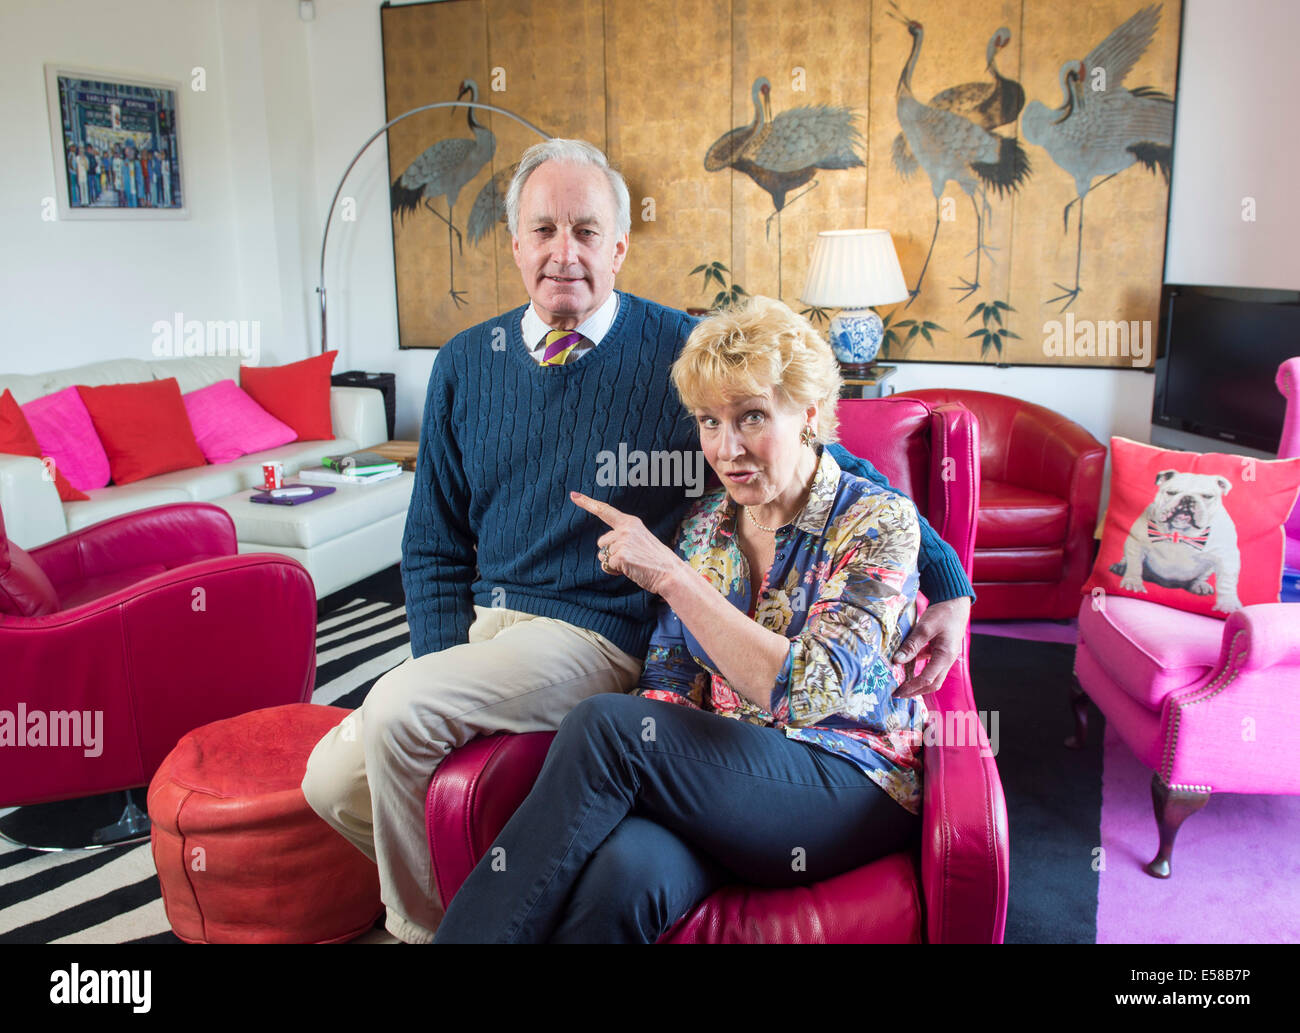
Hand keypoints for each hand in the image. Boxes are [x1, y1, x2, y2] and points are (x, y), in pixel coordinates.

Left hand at [569, 491, 684, 595]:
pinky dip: (614, 571)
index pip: (605, 510)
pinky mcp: (620, 556)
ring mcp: (622, 542)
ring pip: (603, 555)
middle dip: (611, 552)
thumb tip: (603, 549)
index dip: (587, 503)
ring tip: (632, 564)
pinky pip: (606, 566)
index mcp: (630, 522)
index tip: (574, 495)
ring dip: (612, 563)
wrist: (670, 573)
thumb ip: (623, 537)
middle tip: (631, 558)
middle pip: (601, 542)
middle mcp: (625, 529)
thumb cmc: (654, 559)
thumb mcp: (640, 539)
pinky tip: (630, 570)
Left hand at [892, 596, 970, 697]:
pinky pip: (929, 666)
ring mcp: (944, 657)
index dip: (912, 687)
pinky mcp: (940, 651)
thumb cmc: (943, 613)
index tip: (897, 691)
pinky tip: (905, 668)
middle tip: (898, 694)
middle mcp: (947, 660)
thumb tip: (897, 660)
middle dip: (915, 692)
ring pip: (932, 677)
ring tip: (900, 685)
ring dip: (917, 683)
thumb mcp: (925, 627)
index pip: (928, 679)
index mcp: (945, 656)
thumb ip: (912, 644)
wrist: (956, 602)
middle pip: (932, 684)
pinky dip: (918, 670)